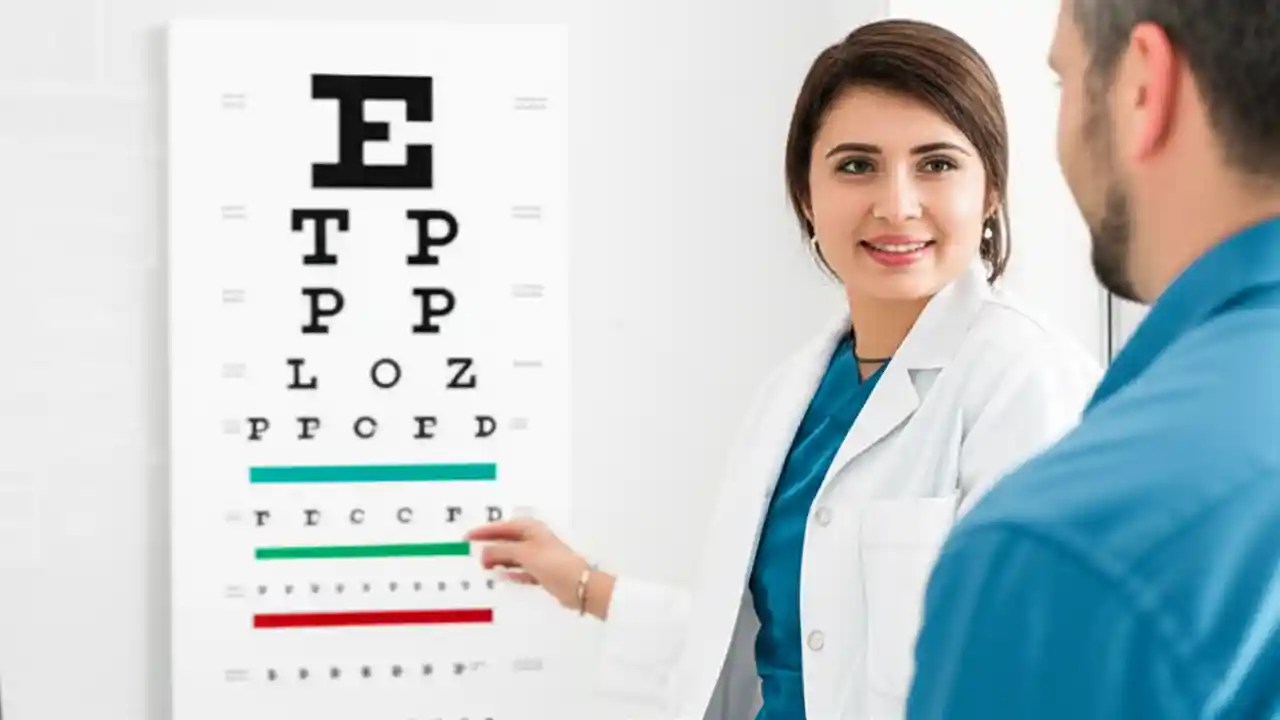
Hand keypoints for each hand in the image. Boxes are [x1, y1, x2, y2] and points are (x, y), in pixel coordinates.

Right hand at [464, 517, 591, 609]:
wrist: (578, 585)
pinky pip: (522, 570)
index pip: (503, 527)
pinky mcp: (542, 573)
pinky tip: (503, 576)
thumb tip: (484, 553)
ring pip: (513, 555)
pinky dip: (512, 572)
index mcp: (532, 529)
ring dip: (499, 559)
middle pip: (507, 540)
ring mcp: (539, 557)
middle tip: (474, 552)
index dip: (485, 531)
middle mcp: (535, 540)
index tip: (468, 536)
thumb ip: (501, 551)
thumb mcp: (523, 554)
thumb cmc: (553, 564)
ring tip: (484, 565)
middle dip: (491, 545)